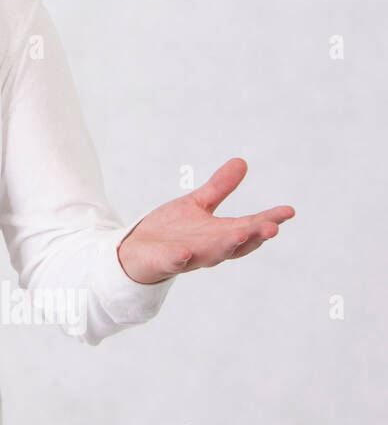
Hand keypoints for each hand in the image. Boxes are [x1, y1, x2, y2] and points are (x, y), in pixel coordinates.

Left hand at [116, 157, 294, 284]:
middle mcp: (209, 248)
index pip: (250, 227)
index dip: (269, 220)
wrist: (136, 251)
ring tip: (241, 234)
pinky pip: (172, 262)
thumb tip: (241, 161)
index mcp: (220, 233)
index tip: (288, 211)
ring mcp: (188, 257)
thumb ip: (219, 188)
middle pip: (237, 244)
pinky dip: (179, 258)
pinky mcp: (163, 262)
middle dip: (254, 236)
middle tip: (272, 228)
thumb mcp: (197, 204)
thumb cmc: (171, 230)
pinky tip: (184, 253)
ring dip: (226, 246)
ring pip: (211, 255)